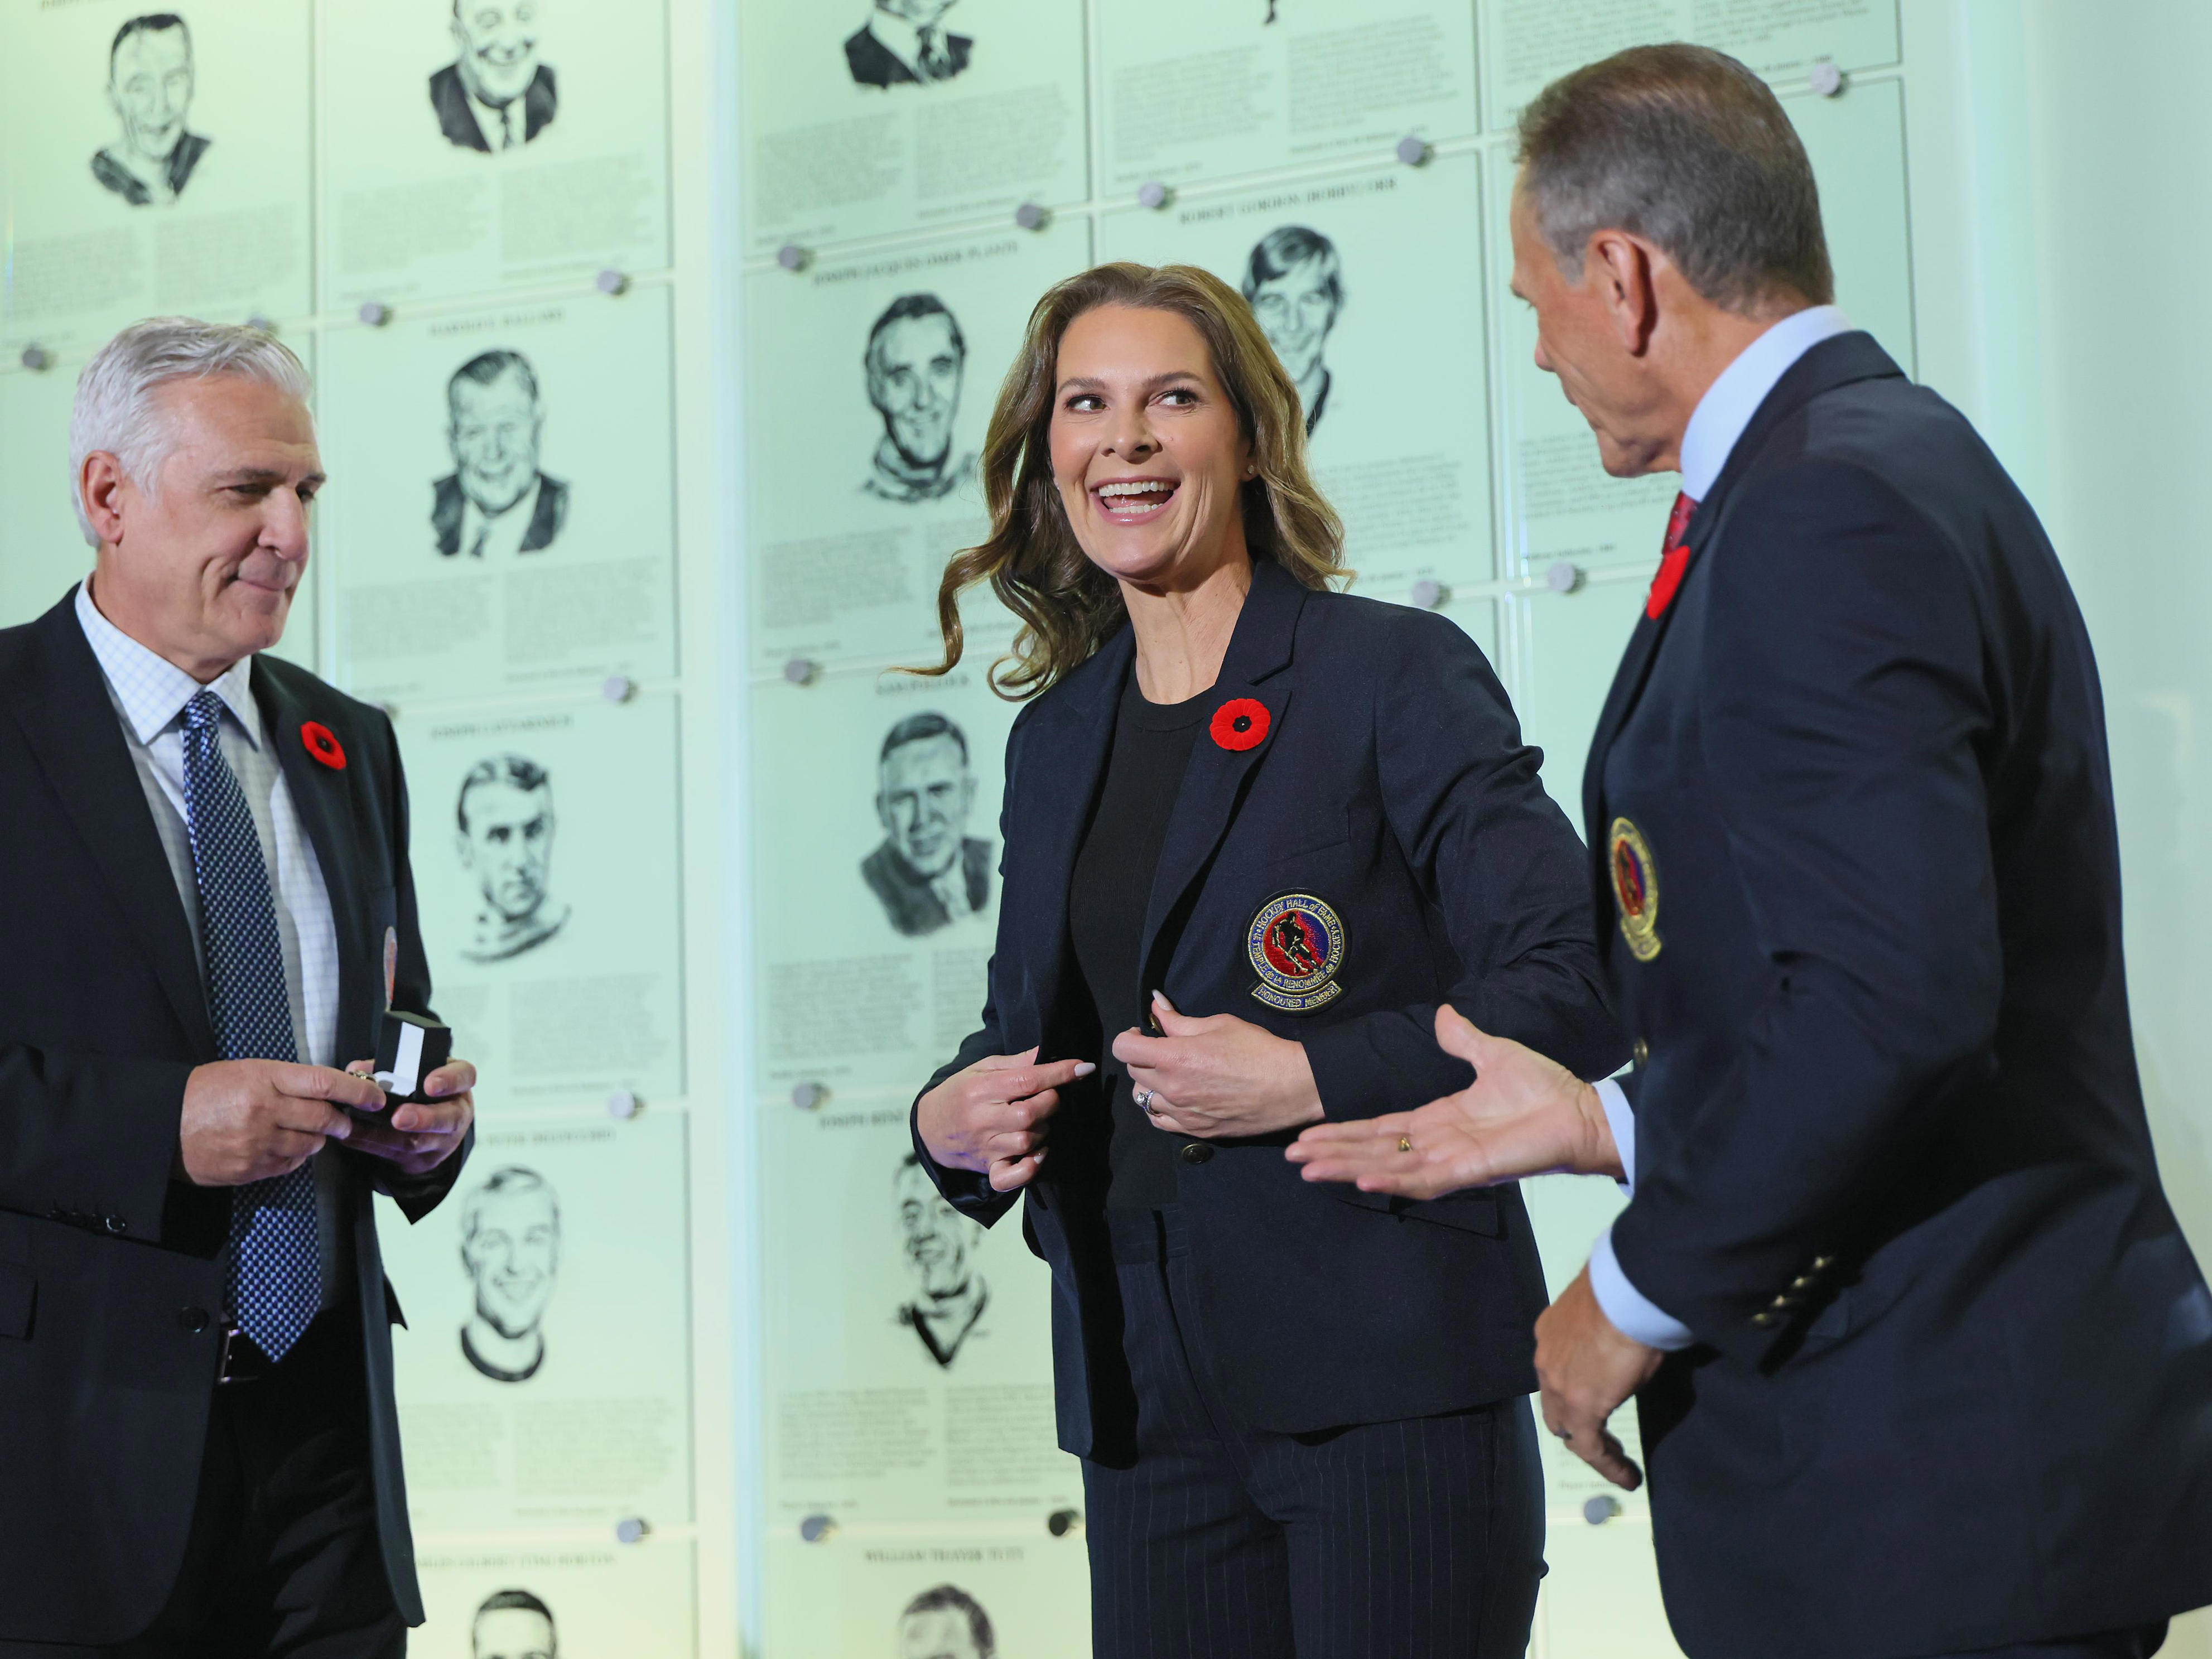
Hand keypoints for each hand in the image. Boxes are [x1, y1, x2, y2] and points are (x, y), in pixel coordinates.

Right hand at [179, 1059, 382, 1185]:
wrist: (160, 1124)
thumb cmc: (204, 1092)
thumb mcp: (246, 1071)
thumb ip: (286, 1081)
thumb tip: (327, 1090)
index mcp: (265, 1078)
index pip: (325, 1082)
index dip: (357, 1090)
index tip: (375, 1096)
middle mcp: (264, 1110)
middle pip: (324, 1118)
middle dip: (340, 1120)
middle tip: (343, 1120)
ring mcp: (257, 1142)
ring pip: (310, 1145)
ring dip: (317, 1140)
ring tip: (307, 1132)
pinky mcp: (249, 1169)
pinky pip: (289, 1165)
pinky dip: (295, 1158)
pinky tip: (283, 1147)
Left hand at [341, 1057, 475, 1177]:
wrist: (431, 1121)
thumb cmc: (421, 1089)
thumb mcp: (416, 1072)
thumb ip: (389, 1067)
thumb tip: (357, 1069)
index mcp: (458, 1084)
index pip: (463, 1077)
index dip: (449, 1081)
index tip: (429, 1085)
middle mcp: (457, 1113)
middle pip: (447, 1119)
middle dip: (423, 1119)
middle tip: (399, 1118)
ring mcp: (443, 1140)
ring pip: (419, 1142)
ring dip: (386, 1135)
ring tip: (359, 1127)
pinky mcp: (424, 1159)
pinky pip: (397, 1154)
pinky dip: (371, 1144)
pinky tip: (351, 1136)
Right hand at [917, 1048, 1093, 1191]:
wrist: (930, 1127)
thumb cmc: (961, 1092)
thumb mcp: (982, 1068)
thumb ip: (1016, 1062)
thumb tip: (1046, 1052)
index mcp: (981, 1089)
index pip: (1026, 1080)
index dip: (1059, 1073)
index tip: (1084, 1067)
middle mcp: (982, 1119)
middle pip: (1030, 1114)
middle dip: (1051, 1102)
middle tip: (1048, 1097)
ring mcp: (985, 1147)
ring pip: (1027, 1142)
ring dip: (1043, 1130)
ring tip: (1037, 1120)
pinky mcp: (989, 1168)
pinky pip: (1011, 1178)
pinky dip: (1030, 1168)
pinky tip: (1038, 1153)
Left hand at [1112, 993, 1322, 1139]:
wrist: (1291, 1087)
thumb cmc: (1259, 1050)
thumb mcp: (1218, 1024)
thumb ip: (1179, 1020)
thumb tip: (1156, 1007)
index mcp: (1174, 1058)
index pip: (1123, 1049)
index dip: (1128, 1037)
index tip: (1143, 1033)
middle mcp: (1172, 1089)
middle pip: (1133, 1072)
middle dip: (1141, 1057)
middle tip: (1161, 1049)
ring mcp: (1183, 1114)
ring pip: (1143, 1099)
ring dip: (1149, 1083)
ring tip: (1169, 1074)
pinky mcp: (1196, 1130)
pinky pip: (1160, 1121)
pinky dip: (1160, 1108)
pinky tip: (1176, 1097)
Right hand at [1285, 1006, 1620, 1196]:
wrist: (1580, 1111)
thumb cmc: (1543, 1088)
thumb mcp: (1493, 1053)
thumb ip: (1463, 1040)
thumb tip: (1443, 1013)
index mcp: (1437, 1119)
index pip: (1379, 1129)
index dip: (1343, 1132)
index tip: (1309, 1134)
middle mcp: (1437, 1144)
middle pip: (1372, 1151)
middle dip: (1332, 1153)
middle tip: (1293, 1157)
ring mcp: (1450, 1161)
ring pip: (1387, 1168)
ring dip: (1348, 1168)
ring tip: (1311, 1169)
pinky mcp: (1470, 1172)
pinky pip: (1423, 1181)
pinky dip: (1392, 1182)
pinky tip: (1363, 1181)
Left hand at [1535, 1266, 1662, 1490]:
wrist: (1626, 1291)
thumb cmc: (1625, 1293)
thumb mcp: (1608, 1314)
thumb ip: (1607, 1332)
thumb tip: (1626, 1338)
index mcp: (1551, 1332)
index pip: (1557, 1370)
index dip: (1572, 1388)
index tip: (1597, 1397)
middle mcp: (1547, 1357)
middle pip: (1553, 1402)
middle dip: (1573, 1421)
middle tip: (1600, 1435)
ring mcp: (1558, 1383)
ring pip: (1566, 1425)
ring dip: (1588, 1442)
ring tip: (1614, 1459)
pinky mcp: (1580, 1407)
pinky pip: (1589, 1446)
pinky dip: (1607, 1463)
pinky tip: (1626, 1475)